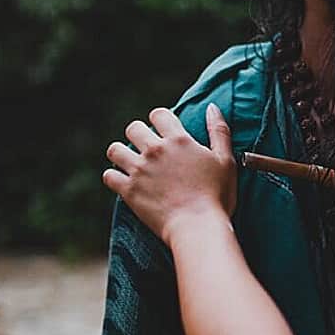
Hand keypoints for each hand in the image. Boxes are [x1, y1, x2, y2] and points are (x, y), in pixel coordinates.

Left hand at [103, 104, 236, 244]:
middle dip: (138, 134)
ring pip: (115, 150)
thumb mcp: (225, 160)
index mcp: (179, 140)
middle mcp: (155, 151)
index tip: (162, 129)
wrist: (199, 226)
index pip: (159, 115)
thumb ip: (219, 131)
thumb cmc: (217, 195)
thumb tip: (211, 107)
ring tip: (130, 162)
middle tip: (146, 147)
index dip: (159, 119)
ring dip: (121, 154)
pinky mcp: (128, 191)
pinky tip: (123, 181)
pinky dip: (114, 177)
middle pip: (133, 128)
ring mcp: (139, 170)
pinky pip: (109, 176)